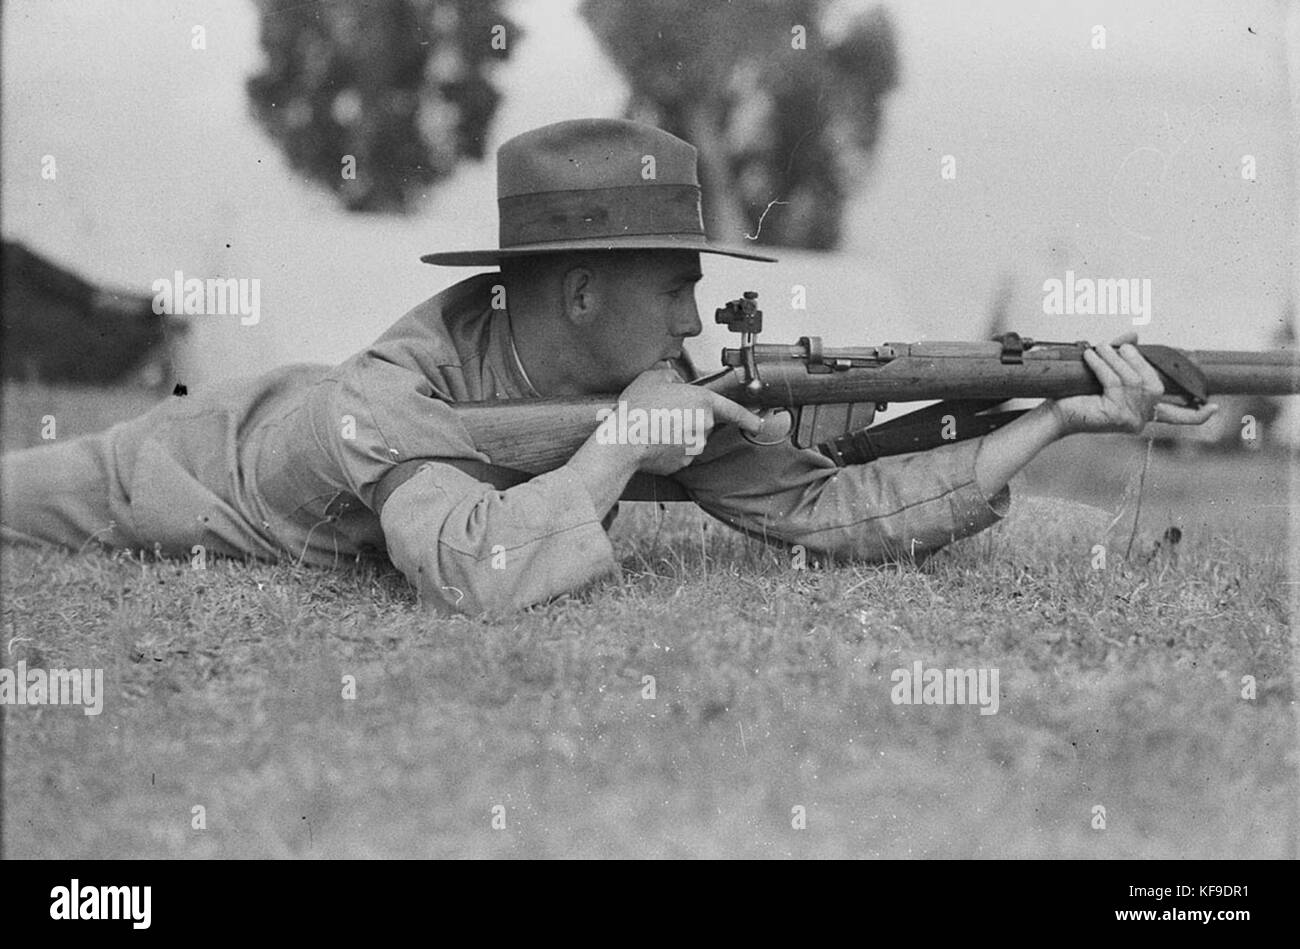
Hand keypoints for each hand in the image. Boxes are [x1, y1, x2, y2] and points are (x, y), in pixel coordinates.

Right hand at [611, 361, 763, 474]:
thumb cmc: (638, 410)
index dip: (749, 417)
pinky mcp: (682, 463)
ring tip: (654, 425)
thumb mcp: (653, 378)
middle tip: (663, 413)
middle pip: (703, 421)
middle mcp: (704, 426)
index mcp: (703, 402)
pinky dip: (668, 446)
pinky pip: (679, 451)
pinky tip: (653, 439)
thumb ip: (671, 376)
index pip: (734, 410)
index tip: (759, 423)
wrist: (624, 441)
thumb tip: (674, 382)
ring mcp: (694, 446)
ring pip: (690, 436)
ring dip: (677, 431)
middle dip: (687, 417)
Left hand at [1048, 332, 1218, 436]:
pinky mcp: (1116, 417)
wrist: (1054, 414)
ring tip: (1098, 348)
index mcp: (1144, 413)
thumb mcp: (1104, 371)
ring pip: (1131, 380)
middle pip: (1152, 383)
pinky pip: (1114, 382)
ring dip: (1114, 358)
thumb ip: (1122, 354)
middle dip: (1134, 360)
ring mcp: (1130, 420)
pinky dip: (1102, 365)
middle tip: (1116, 347)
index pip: (1176, 418)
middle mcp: (1140, 420)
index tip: (1215, 409)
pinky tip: (1090, 356)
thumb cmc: (1077, 394)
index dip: (1195, 415)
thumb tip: (1136, 334)